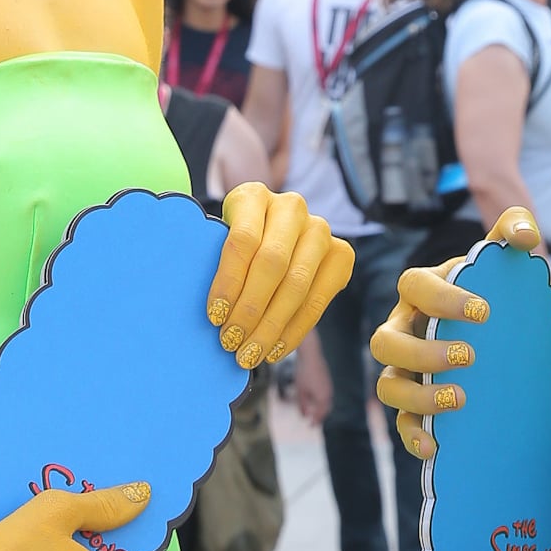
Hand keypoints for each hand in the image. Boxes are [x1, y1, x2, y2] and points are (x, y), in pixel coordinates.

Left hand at [207, 182, 353, 367]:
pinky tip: (274, 349)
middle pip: (273, 262)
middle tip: (231, 342)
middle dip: (250, 309)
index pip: (243, 240)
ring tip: (250, 354)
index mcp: (253, 196)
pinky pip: (319, 299)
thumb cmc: (236, 250)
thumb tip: (209, 315)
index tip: (214, 316)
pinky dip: (294, 330)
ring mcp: (319, 229)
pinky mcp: (341, 253)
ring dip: (271, 326)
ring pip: (297, 283)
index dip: (229, 281)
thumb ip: (214, 266)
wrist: (273, 238)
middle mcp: (291, 206)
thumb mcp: (218, 245)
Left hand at [294, 330, 332, 426]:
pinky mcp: (328, 380)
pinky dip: (322, 401)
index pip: (320, 415)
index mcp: (323, 398)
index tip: (310, 426)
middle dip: (319, 416)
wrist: (311, 354)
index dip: (315, 422)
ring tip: (313, 412)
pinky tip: (314, 400)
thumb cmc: (304, 373)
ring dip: (321, 409)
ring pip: (327, 402)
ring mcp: (329, 386)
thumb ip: (303, 405)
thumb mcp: (300, 391)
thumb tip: (304, 416)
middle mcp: (329, 393)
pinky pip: (326, 395)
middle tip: (312, 422)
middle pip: (326, 410)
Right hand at [371, 206, 539, 457]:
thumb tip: (523, 236)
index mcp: (424, 292)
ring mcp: (408, 371)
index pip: (414, 285)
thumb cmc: (505, 297)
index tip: (484, 312)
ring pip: (388, 384)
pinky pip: (401, 424)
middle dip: (422, 351)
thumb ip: (516, 230)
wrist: (518, 340)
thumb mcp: (509, 262)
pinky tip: (437, 444)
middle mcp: (406, 330)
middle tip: (469, 357)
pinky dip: (413, 435)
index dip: (442, 298)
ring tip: (460, 399)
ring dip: (417, 395)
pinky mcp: (418, 408)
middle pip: (386, 340)